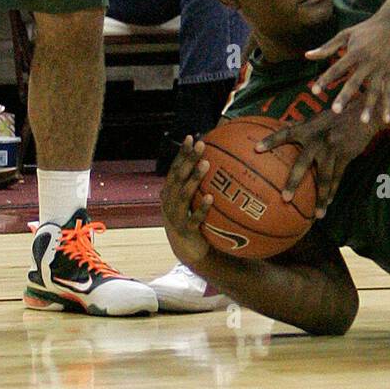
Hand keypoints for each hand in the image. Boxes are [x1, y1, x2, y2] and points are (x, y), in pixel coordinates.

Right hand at [160, 136, 213, 266]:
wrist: (189, 251)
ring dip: (194, 179)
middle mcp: (169, 202)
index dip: (182, 153)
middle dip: (188, 159)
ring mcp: (176, 217)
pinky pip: (194, 218)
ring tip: (206, 164)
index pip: (175, 168)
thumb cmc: (194, 220)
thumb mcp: (194, 200)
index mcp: (170, 193)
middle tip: (201, 144)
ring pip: (183, 195)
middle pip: (177, 177)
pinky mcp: (186, 232)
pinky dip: (202, 208)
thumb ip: (200, 184)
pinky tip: (211, 197)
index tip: (191, 137)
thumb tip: (220, 160)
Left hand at [256, 106, 380, 215]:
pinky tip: (329, 203)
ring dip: (321, 197)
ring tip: (317, 215)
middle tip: (285, 199)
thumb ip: (301, 125)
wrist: (363, 115)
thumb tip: (282, 126)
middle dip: (293, 182)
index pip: (285, 134)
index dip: (270, 141)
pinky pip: (338, 178)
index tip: (256, 149)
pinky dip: (333, 192)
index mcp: (307, 129)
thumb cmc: (336, 115)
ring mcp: (332, 149)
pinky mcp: (345, 156)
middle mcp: (317, 139)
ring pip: (325, 178)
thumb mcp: (317, 117)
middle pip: (302, 163)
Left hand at [307, 14, 389, 123]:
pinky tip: (386, 119)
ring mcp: (381, 68)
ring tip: (363, 121)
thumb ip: (326, 47)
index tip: (314, 91)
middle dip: (345, 96)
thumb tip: (307, 55)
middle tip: (335, 111)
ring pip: (374, 90)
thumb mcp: (345, 34)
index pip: (336, 68)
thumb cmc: (365, 29)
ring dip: (369, 106)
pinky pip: (389, 91)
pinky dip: (389, 105)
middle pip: (354, 82)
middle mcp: (368, 62)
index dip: (325, 79)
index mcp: (355, 52)